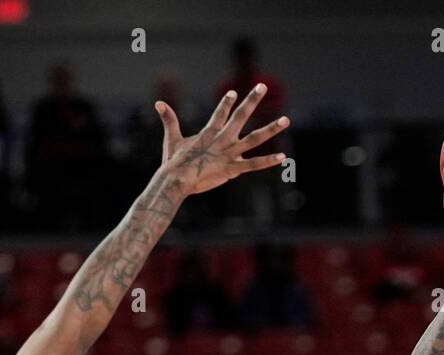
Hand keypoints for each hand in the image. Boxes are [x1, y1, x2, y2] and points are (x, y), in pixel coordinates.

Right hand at [157, 85, 289, 194]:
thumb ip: (169, 120)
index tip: (233, 92)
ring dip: (271, 129)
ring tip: (286, 119)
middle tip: (262, 86)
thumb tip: (158, 102)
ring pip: (254, 139)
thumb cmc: (173, 162)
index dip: (227, 103)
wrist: (176, 179)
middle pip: (241, 116)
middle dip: (252, 100)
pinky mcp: (232, 169)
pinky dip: (268, 161)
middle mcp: (222, 139)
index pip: (220, 113)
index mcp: (209, 132)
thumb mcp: (172, 139)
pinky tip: (283, 157)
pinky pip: (253, 164)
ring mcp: (229, 153)